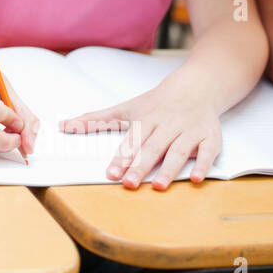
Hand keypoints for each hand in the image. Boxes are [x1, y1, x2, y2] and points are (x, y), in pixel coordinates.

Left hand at [62, 74, 222, 189]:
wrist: (197, 86)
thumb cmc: (156, 102)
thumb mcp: (125, 108)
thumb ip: (95, 120)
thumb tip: (62, 125)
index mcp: (146, 118)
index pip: (132, 140)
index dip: (121, 157)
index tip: (111, 173)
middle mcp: (168, 124)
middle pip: (153, 146)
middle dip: (141, 165)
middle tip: (128, 183)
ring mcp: (190, 130)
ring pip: (179, 150)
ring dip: (169, 168)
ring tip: (157, 186)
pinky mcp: (210, 136)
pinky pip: (209, 151)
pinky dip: (203, 164)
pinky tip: (195, 179)